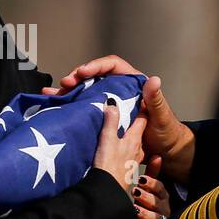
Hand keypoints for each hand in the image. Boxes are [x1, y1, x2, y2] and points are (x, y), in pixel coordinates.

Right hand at [43, 58, 193, 182]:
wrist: (166, 153)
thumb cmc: (167, 133)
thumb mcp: (161, 117)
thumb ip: (155, 99)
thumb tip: (153, 80)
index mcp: (134, 83)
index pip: (112, 66)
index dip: (96, 66)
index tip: (82, 72)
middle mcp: (122, 89)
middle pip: (95, 76)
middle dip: (77, 78)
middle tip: (64, 84)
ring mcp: (113, 102)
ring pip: (87, 90)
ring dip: (70, 91)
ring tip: (52, 94)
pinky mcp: (106, 116)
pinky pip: (87, 106)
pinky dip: (72, 106)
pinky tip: (58, 107)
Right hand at [91, 102, 145, 193]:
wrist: (109, 192)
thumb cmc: (110, 166)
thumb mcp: (108, 139)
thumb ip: (111, 121)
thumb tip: (113, 101)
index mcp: (134, 139)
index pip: (141, 119)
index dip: (141, 108)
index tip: (140, 97)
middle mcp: (137, 150)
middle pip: (138, 132)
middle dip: (135, 122)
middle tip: (130, 112)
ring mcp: (134, 162)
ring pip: (135, 145)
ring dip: (131, 138)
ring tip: (124, 132)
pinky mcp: (128, 172)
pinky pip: (131, 157)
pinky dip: (129, 152)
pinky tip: (127, 154)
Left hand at [131, 156, 170, 218]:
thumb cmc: (141, 202)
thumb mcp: (145, 187)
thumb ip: (151, 173)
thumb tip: (157, 156)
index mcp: (161, 195)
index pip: (159, 188)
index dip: (151, 184)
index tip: (141, 180)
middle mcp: (163, 208)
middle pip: (159, 202)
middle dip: (148, 197)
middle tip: (135, 192)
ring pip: (157, 217)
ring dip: (146, 212)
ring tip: (135, 208)